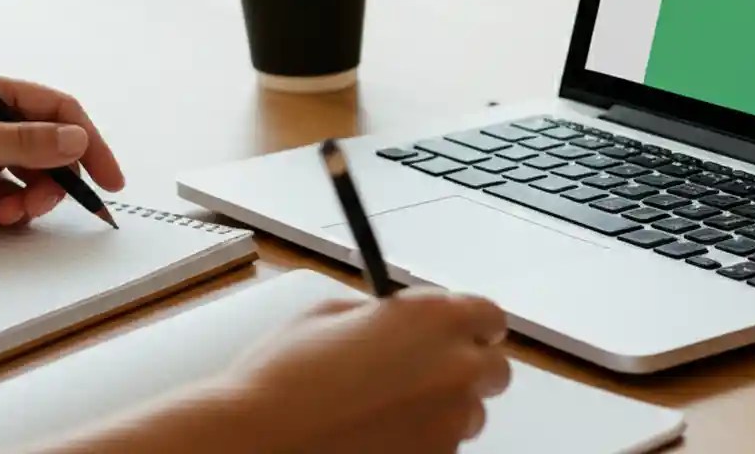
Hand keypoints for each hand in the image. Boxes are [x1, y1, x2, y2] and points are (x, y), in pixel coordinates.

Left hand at [0, 77, 123, 227]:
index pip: (59, 111)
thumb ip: (19, 142)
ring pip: (38, 178)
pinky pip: (15, 199)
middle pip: (54, 149)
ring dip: (31, 200)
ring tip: (7, 213)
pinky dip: (12, 212)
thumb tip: (77, 140)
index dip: (88, 141)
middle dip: (55, 180)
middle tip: (42, 204)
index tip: (108, 175)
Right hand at [224, 288, 511, 453]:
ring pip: (470, 413)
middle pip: (494, 368)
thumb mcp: (328, 313)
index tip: (460, 333)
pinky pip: (443, 446)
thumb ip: (381, 314)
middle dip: (464, 368)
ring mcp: (449, 420)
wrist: (260, 441)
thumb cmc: (283, 380)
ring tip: (387, 408)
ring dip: (443, 407)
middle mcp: (454, 367)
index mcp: (434, 318)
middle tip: (424, 373)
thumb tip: (395, 321)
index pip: (490, 316)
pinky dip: (422, 439)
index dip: (472, 325)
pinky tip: (378, 431)